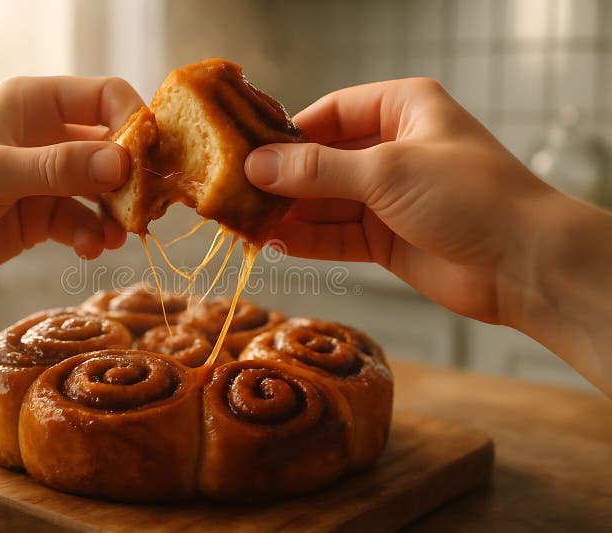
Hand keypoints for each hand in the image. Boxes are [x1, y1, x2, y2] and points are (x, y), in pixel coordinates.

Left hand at [0, 76, 142, 314]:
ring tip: (117, 237)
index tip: (149, 161)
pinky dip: (92, 236)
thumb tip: (124, 163)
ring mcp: (45, 179)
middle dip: (133, 178)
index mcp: (35, 104)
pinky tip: (87, 250)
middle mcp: (46, 137)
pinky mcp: (41, 217)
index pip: (105, 98)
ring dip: (116, 214)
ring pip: (103, 190)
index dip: (134, 124)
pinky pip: (83, 222)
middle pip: (113, 148)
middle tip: (144, 209)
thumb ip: (59, 167)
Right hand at [246, 78, 552, 323]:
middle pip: (323, 162)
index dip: (290, 134)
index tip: (249, 153)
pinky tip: (277, 245)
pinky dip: (310, 240)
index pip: (331, 114)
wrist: (524, 264)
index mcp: (402, 110)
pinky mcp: (387, 239)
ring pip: (327, 202)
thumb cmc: (470, 196)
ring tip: (247, 224)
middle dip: (285, 180)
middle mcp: (393, 150)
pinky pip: (338, 235)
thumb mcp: (388, 171)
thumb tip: (258, 166)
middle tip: (238, 195)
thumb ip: (319, 171)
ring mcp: (389, 197)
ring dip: (291, 214)